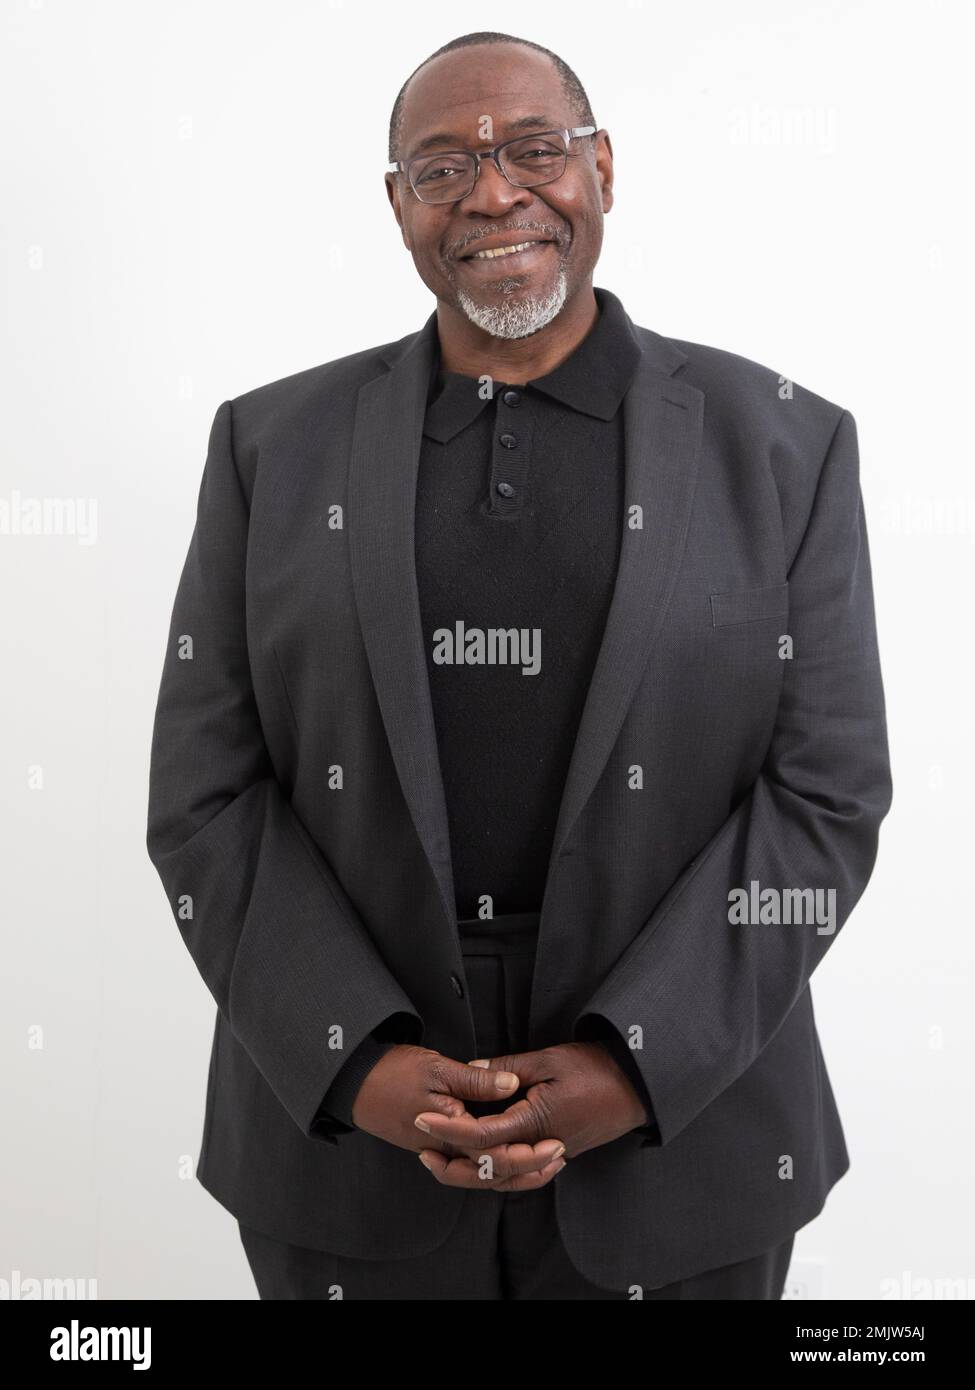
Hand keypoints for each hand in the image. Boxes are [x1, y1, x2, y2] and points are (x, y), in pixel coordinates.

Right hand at [353, 1045, 566, 1191]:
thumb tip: (512, 1084)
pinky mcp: (438, 1145)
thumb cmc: (394, 1073)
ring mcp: (440, 1151)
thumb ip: (476, 1080)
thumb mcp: (438, 1068)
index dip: (529, 1154)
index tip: (557, 1142)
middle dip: (528, 1169)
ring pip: (482, 1175)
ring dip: (515, 1172)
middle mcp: (446, 1151)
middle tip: (559, 1156)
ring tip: (544, 1162)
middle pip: (493, 1174)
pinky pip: (471, 1164)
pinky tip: (512, 1152)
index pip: (496, 1157)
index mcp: (449, 1134)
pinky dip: (495, 1165)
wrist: (356, 1082)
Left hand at [414, 1042, 648, 1163]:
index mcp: (534, 1123)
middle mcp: (541, 1147)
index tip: (421, 1118)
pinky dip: (499, 1170)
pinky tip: (484, 1157)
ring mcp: (552, 1155)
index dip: (447, 1127)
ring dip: (471, 1168)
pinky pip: (522, 1173)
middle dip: (451, 1159)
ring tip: (443, 1155)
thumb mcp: (548, 1060)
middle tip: (423, 1148)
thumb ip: (507, 1070)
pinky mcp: (560, 1153)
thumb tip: (471, 1071)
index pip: (480, 1134)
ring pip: (504, 1176)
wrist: (638, 1087)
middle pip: (487, 1167)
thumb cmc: (596, 1068)